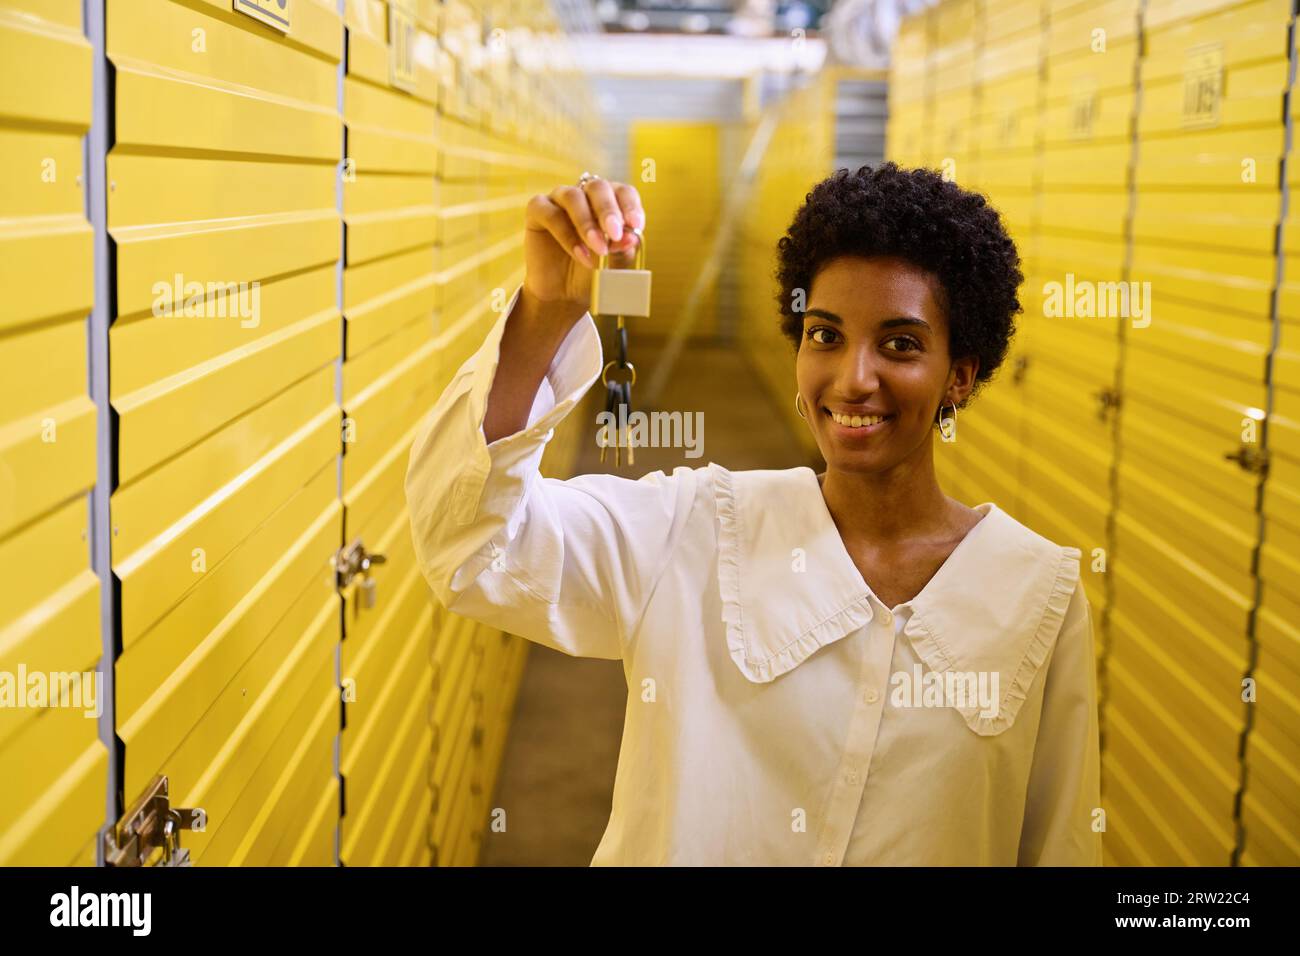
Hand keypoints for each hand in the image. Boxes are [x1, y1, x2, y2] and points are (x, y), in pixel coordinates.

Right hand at [522, 178, 645, 314]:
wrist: (565, 293)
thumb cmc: (593, 272)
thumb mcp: (614, 264)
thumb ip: (623, 249)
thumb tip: (631, 237)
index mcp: (610, 200)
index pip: (623, 192)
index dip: (630, 205)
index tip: (636, 224)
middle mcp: (585, 194)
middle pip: (597, 188)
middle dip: (608, 211)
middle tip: (616, 234)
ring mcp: (559, 199)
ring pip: (573, 197)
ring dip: (587, 223)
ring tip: (598, 249)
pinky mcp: (538, 211)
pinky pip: (550, 214)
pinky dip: (566, 234)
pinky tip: (579, 254)